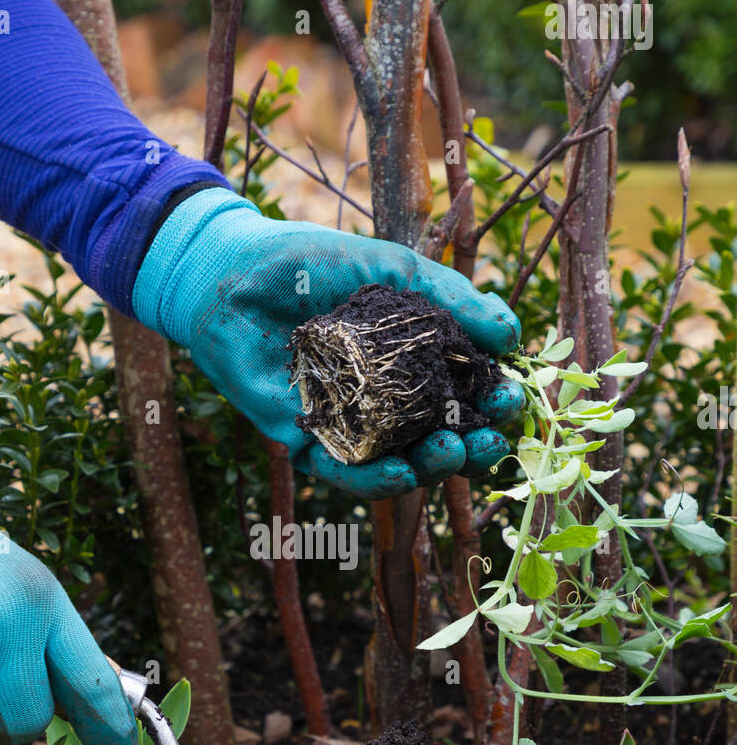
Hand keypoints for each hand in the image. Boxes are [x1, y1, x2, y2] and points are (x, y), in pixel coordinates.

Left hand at [133, 188, 523, 497]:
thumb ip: (450, 299)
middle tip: (490, 441)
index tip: (511, 399)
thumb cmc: (311, 266)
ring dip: (431, 469)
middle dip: (473, 449)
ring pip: (400, 465)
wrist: (232, 271)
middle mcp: (386, 400)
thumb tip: (512, 333)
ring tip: (448, 453)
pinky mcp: (307, 439)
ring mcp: (348, 423)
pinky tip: (396, 472)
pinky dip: (373, 479)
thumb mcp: (392, 271)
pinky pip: (344, 472)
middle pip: (442, 440)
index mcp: (413, 362)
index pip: (466, 396)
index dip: (494, 404)